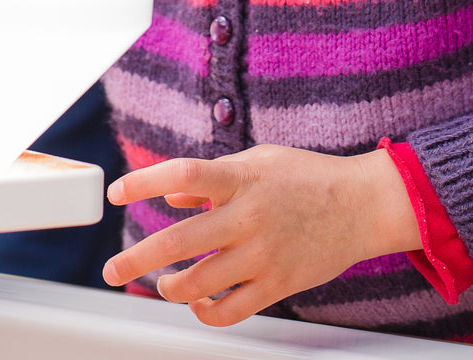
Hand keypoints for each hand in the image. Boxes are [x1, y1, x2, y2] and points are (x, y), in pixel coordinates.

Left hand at [102, 145, 419, 326]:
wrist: (360, 205)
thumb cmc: (304, 177)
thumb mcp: (255, 161)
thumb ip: (210, 180)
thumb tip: (170, 195)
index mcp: (240, 178)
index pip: (182, 175)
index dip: (143, 182)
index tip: (116, 193)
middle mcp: (248, 217)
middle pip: (179, 241)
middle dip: (136, 259)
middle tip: (112, 270)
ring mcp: (262, 255)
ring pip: (199, 284)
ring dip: (170, 288)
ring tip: (163, 283)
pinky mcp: (277, 284)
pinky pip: (229, 311)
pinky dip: (204, 312)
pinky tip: (197, 302)